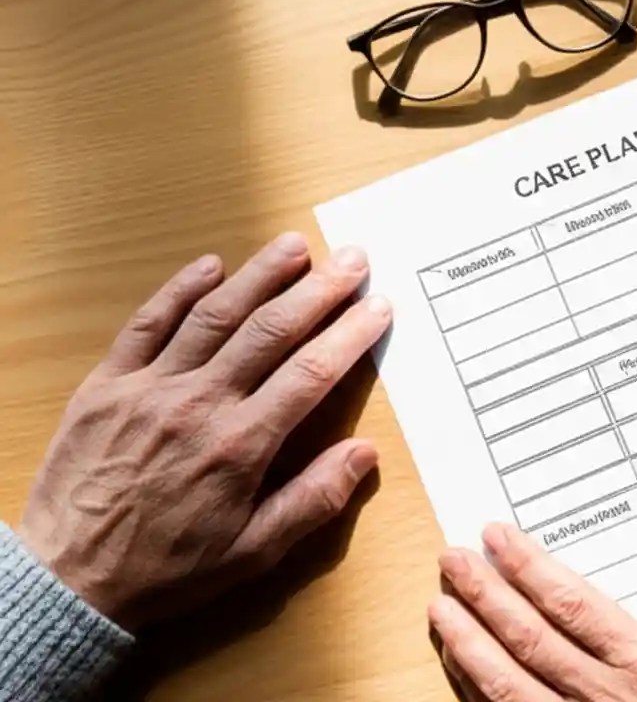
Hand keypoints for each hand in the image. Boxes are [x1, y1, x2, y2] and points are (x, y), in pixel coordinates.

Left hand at [18, 233, 390, 630]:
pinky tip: (211, 265)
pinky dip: (179, 290)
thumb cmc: (168, 569)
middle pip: (270, 331)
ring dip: (259, 275)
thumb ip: (314, 499)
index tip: (378, 307)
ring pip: (214, 315)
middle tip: (352, 259)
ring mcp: (149, 388)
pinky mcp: (107, 384)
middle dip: (319, 290)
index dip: (350, 334)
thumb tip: (365, 453)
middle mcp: (198, 404)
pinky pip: (147, 324)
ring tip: (295, 246)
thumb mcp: (254, 552)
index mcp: (240, 445)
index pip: (310, 373)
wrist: (70, 578)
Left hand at [430, 523, 636, 701]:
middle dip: (484, 594)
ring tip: (441, 608)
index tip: (498, 537)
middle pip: (529, 638)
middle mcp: (609, 700)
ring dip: (468, 644)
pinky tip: (461, 670)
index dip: (529, 567)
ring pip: (508, 687)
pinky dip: (478, 695)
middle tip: (452, 558)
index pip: (573, 605)